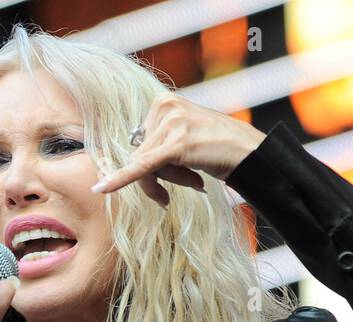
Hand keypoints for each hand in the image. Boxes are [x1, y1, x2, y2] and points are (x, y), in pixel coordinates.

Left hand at [90, 93, 267, 206]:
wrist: (251, 153)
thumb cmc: (220, 149)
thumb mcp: (184, 138)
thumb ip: (160, 142)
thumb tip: (133, 163)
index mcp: (163, 101)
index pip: (139, 142)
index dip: (151, 168)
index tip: (168, 184)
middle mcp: (164, 106)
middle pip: (138, 154)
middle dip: (159, 178)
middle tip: (191, 184)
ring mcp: (171, 123)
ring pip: (143, 166)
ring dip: (168, 183)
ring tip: (196, 181)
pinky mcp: (176, 145)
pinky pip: (142, 167)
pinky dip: (120, 180)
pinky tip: (101, 189)